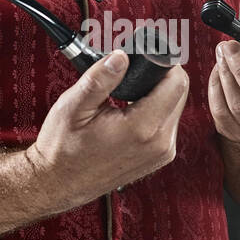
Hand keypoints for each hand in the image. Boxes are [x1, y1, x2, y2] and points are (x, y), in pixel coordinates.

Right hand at [26, 51, 190, 209]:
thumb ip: (100, 78)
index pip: (176, 83)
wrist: (59, 182)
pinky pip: (168, 123)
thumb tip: (121, 56)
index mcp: (141, 129)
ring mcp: (161, 154)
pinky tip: (134, 108)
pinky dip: (156, 110)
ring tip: (131, 90)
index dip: (165, 63)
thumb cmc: (63, 148)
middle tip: (135, 70)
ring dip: (159, 93)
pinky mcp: (159, 158)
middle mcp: (159, 144)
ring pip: (176, 107)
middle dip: (161, 76)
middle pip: (179, 93)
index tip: (147, 56)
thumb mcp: (74, 106)